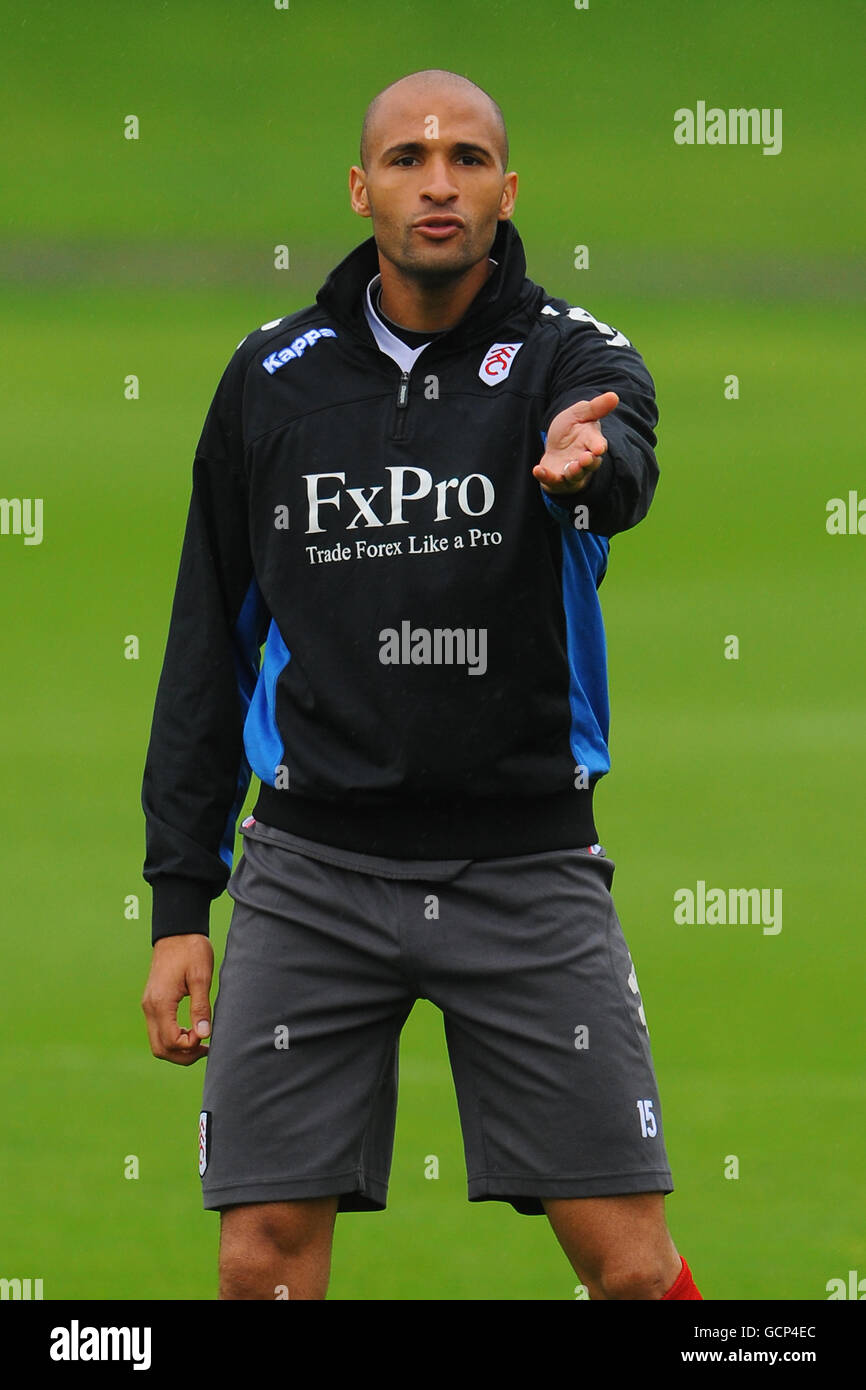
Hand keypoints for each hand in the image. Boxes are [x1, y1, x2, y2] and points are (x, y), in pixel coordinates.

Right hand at [142, 934, 214, 1064]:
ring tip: (201, 1041)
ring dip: (178, 1048)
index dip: (190, 1046)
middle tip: (206, 1048)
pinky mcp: (152, 1003)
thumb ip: (201, 1007)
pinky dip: (173, 1038)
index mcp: (161, 1002)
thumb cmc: (191, 950)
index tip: (207, 1036)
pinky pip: (158, 1030)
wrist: (177, 931)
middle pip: (161, 1048)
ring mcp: (149, 1006)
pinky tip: (192, 1031)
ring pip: (158, 1042)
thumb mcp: (201, 977)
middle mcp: (150, 1007)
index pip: (171, 1041)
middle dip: (183, 1055)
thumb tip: (204, 1034)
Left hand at [533, 391, 619, 493]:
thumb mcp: (580, 413)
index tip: (599, 447)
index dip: (598, 446)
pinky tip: (537, 470)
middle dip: (588, 462)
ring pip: (575, 475)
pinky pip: (552, 480)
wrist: (556, 445)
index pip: (598, 445)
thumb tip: (614, 396)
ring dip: (573, 472)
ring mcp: (571, 471)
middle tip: (586, 458)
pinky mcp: (556, 479)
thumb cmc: (571, 429)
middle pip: (590, 464)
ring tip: (571, 467)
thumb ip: (595, 407)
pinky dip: (546, 476)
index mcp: (592, 442)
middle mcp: (584, 459)